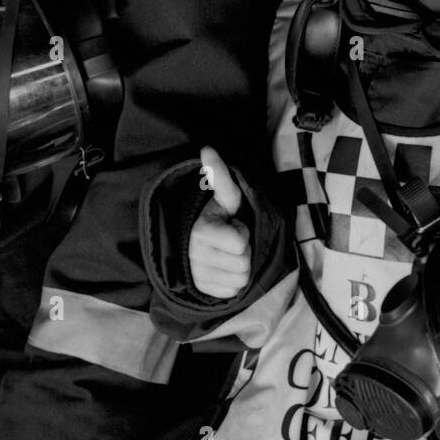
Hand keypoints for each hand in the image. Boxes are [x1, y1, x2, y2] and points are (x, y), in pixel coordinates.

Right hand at [187, 145, 251, 298]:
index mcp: (202, 232)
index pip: (241, 243)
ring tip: (228, 254)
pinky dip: (234, 282)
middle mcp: (196, 257)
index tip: (231, 225)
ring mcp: (199, 277)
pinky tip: (225, 269)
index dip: (243, 232)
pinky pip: (234, 291)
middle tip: (231, 242)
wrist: (195, 243)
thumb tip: (207, 148)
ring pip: (241, 279)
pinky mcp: (204, 292)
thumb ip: (221, 176)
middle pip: (244, 263)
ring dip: (241, 267)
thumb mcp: (224, 198)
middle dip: (244, 251)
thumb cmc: (217, 218)